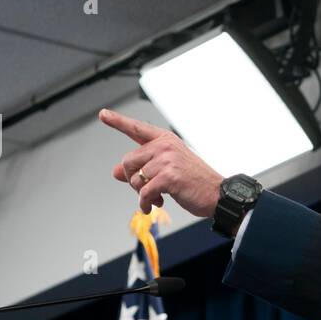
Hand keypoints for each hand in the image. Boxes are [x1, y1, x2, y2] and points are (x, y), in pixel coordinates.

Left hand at [100, 108, 222, 216]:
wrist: (217, 194)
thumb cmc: (194, 181)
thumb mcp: (167, 169)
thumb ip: (141, 167)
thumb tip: (115, 172)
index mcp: (166, 140)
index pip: (137, 129)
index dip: (118, 121)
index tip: (103, 114)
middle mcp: (165, 146)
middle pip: (128, 161)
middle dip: (133, 180)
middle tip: (146, 190)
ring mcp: (167, 160)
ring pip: (135, 178)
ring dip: (142, 194)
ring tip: (156, 198)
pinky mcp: (169, 177)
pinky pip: (144, 192)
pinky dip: (145, 203)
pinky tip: (154, 205)